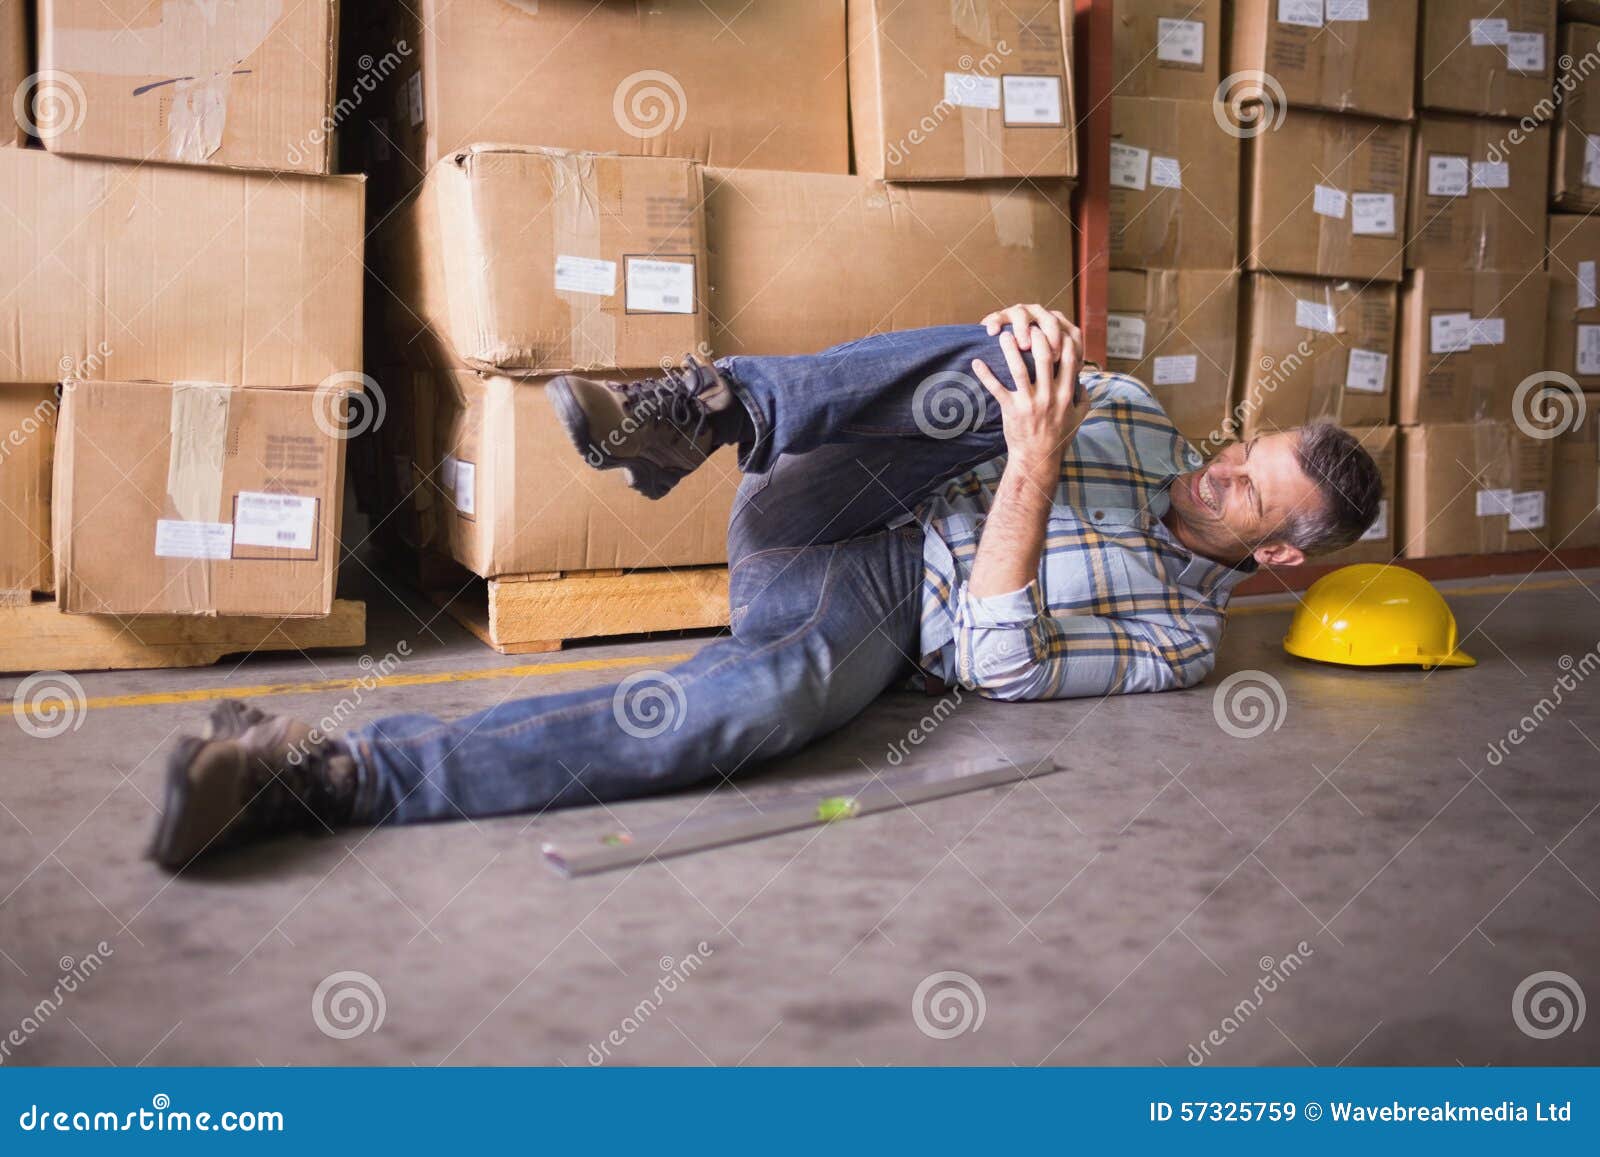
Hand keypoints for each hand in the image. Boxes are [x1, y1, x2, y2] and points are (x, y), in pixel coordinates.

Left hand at [971, 327, 1088, 470]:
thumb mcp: (1077, 419)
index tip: (1056, 328)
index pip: (1068, 360)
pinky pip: (997, 389)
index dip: (1063, 341)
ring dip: (1010, 350)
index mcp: (1066, 395)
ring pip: (1019, 370)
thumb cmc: (1058, 439)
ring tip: (1003, 335)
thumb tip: (1085, 383)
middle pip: (1044, 359)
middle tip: (1028, 325)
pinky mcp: (1012, 410)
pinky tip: (977, 362)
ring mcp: (1030, 403)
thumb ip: (1083, 399)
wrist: (1038, 460)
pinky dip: (986, 375)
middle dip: (1037, 338)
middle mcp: (1049, 397)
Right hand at [982, 303, 1081, 365]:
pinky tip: (992, 332)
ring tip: (1023, 346)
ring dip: (1024, 329)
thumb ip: (1068, 364)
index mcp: (1056, 326)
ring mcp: (1019, 313)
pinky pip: (997, 317)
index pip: (1069, 331)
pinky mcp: (1000, 317)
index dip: (1068, 345)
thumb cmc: (1033, 364)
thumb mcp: (1052, 364)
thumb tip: (1080, 375)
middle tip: (1049, 356)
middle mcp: (1039, 315)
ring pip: (1022, 313)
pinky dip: (995, 322)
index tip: (1061, 361)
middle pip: (1049, 319)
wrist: (1003, 352)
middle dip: (1051, 336)